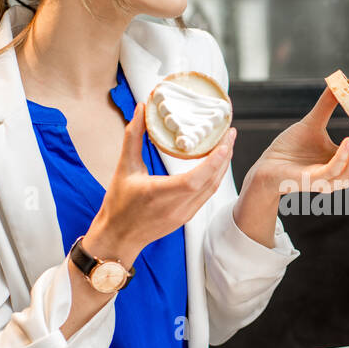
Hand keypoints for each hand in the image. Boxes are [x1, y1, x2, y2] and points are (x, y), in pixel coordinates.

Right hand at [86, 102, 233, 261]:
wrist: (118, 237)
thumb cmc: (118, 204)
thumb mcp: (124, 168)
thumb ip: (133, 137)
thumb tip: (141, 110)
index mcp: (159, 194)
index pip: (195, 179)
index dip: (213, 161)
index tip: (224, 142)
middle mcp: (176, 207)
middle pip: (210, 181)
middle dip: (225, 156)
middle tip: (230, 133)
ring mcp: (184, 214)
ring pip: (212, 188)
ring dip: (222, 167)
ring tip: (227, 145)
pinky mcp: (187, 217)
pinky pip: (207, 194)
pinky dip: (214, 177)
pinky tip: (216, 164)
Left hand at [245, 86, 348, 194]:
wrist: (267, 165)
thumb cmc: (291, 148)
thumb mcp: (313, 123)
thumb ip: (328, 105)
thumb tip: (341, 83)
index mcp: (345, 165)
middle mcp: (340, 176)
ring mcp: (328, 180)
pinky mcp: (313, 180)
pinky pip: (333, 171)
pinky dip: (343, 156)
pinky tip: (347, 140)